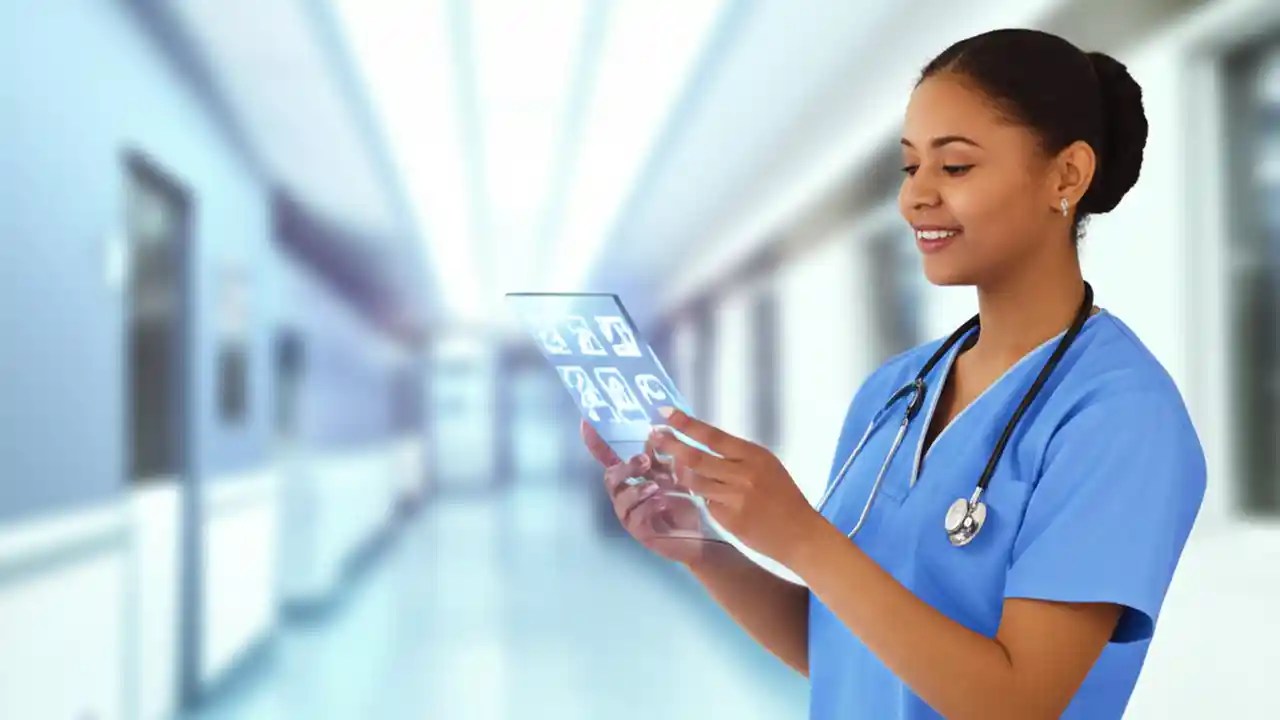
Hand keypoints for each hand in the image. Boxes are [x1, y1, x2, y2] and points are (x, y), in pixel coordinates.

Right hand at [580, 420, 719, 566]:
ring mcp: (631, 515)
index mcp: (632, 479)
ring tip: (656, 486)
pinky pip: (636, 519)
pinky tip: (662, 503)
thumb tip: (652, 433)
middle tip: (644, 461)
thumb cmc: (685, 505)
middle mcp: (627, 496)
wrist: (701, 536)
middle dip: (625, 467)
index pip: (608, 459)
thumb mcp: (675, 476)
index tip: (585, 423)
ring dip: (637, 489)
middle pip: (611, 478)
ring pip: (620, 499)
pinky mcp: (641, 533)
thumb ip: (661, 458)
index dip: (596, 443)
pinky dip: (648, 507)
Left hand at [648, 408, 822, 566]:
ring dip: (681, 475)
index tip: (666, 413)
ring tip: (674, 469)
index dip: (686, 424)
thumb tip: (701, 449)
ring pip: (695, 482)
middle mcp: (743, 473)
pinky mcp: (729, 518)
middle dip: (671, 445)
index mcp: (754, 455)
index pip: (713, 436)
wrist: (799, 533)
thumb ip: (737, 458)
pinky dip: (702, 498)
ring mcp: (735, 497)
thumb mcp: (766, 467)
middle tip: (654, 437)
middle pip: (696, 457)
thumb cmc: (783, 497)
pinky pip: (706, 503)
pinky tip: (704, 497)